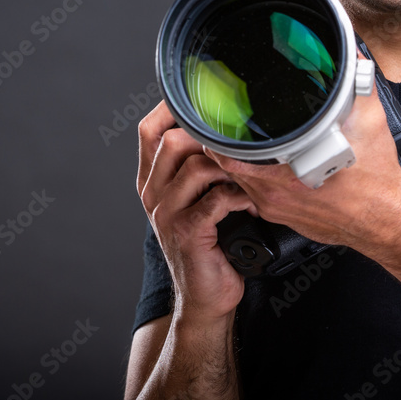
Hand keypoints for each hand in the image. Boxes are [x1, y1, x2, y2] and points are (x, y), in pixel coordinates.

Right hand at [137, 101, 255, 322]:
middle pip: (172, 141)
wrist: (206, 298)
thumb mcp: (196, 201)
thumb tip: (225, 131)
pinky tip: (251, 203)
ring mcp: (166, 214)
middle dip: (211, 141)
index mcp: (151, 181)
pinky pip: (216, 199)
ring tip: (249, 180)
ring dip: (231, 169)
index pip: (148, 131)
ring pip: (196, 167)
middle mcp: (153, 194)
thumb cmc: (209, 245)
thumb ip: (198, 168)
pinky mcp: (187, 233)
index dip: (172, 109)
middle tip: (238, 152)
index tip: (202, 101)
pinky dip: (240, 196)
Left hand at [205, 87, 400, 256]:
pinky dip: (257, 180)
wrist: (388, 220)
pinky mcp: (286, 218)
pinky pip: (258, 197)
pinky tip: (270, 166)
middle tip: (226, 127)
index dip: (216, 138)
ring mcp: (279, 210)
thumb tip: (352, 58)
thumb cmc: (377, 180)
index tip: (215, 122)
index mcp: (286, 175)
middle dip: (225, 147)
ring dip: (240, 163)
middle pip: (229, 168)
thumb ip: (357, 84)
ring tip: (245, 143)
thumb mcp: (370, 122)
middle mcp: (276, 195)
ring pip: (242, 184)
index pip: (228, 157)